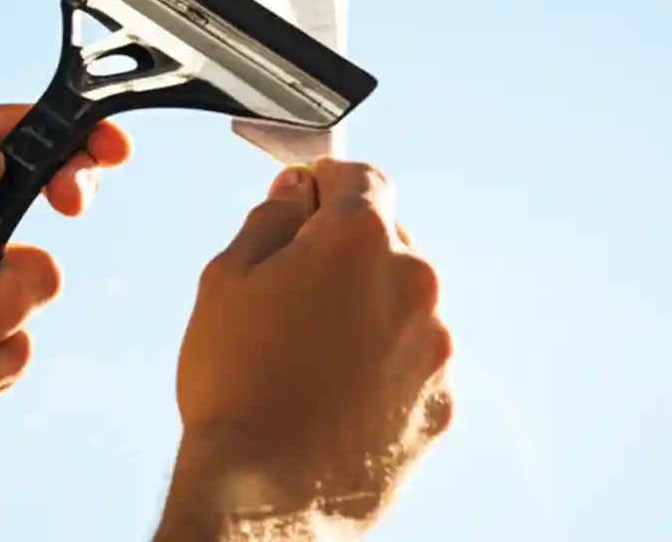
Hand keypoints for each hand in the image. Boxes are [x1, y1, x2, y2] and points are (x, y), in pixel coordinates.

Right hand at [157, 159, 451, 539]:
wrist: (266, 495)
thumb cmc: (237, 384)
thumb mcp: (227, 279)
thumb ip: (270, 218)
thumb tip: (296, 190)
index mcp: (361, 240)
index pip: (361, 176)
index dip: (327, 182)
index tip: (304, 199)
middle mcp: (416, 282)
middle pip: (387, 236)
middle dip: (345, 248)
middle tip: (292, 287)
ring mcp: (437, 345)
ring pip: (404, 298)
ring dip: (369, 305)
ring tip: (311, 352)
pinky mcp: (444, 400)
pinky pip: (415, 356)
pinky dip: (386, 360)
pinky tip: (337, 389)